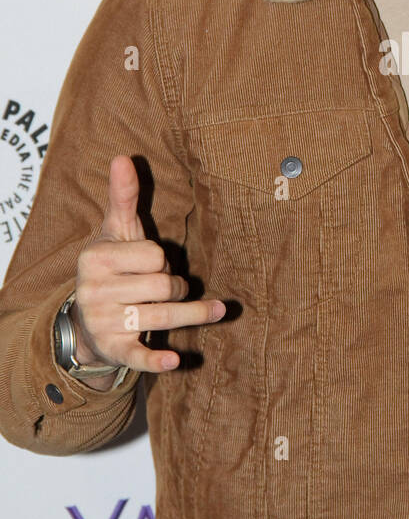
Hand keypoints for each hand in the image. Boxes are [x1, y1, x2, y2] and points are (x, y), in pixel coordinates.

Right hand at [70, 154, 224, 381]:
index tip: (151, 265)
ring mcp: (103, 322)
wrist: (87, 320)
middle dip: (175, 286)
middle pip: (164, 285)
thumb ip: (123, 197)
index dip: (162, 259)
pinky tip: (176, 361)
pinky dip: (156, 360)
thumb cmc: (113, 267)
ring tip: (212, 311)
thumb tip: (123, 157)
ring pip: (164, 316)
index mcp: (96, 258)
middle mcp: (94, 291)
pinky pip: (138, 355)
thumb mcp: (116, 231)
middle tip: (164, 289)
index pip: (156, 254)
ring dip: (193, 314)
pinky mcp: (114, 350)